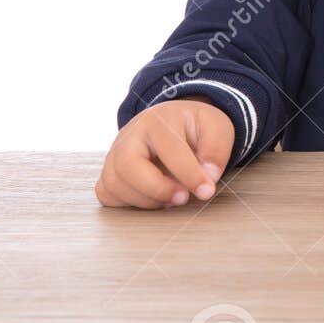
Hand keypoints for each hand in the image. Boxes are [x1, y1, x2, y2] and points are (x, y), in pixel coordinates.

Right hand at [95, 97, 234, 208]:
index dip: (189, 174)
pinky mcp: (109, 171)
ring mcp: (115, 153)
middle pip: (127, 165)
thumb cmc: (195, 127)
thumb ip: (216, 151)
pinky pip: (107, 193)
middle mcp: (131, 135)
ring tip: (171, 198)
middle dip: (157, 189)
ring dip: (145, 200)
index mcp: (160, 120)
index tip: (206, 191)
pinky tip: (152, 199)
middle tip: (182, 198)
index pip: (170, 149)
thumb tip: (207, 179)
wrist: (175, 123)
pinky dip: (127, 203)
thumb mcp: (216, 128)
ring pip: (114, 183)